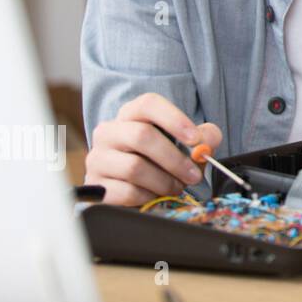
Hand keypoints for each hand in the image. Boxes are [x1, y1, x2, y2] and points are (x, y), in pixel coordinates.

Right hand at [85, 92, 222, 205]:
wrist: (136, 191)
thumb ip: (205, 138)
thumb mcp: (187, 146)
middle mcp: (109, 132)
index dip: (174, 119)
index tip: (195, 140)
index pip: (148, 104)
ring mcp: (98, 158)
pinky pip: (126, 191)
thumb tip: (206, 143)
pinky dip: (148, 197)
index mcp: (131, 114)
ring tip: (175, 188)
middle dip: (174, 158)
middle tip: (193, 175)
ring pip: (134, 167)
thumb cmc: (163, 161)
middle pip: (141, 136)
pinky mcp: (95, 184)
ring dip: (163, 181)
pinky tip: (155, 197)